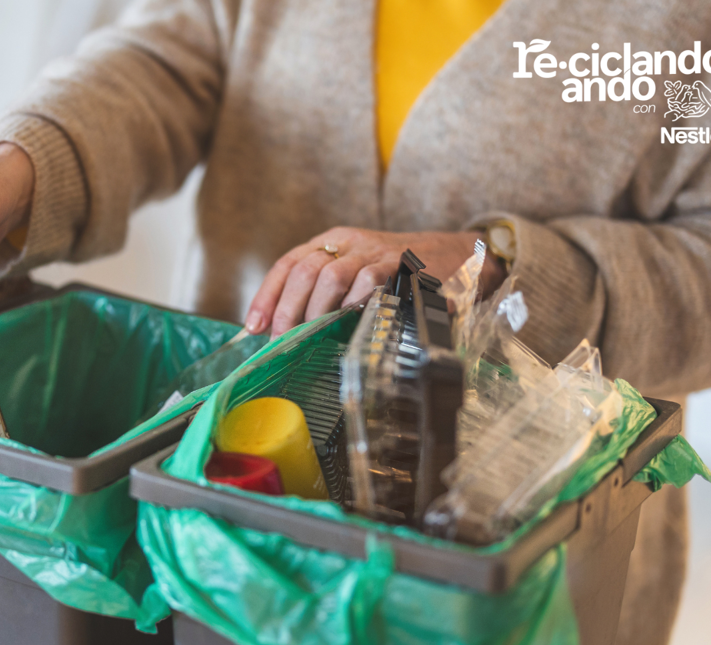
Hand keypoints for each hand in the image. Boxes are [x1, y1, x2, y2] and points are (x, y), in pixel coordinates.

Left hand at [245, 227, 506, 336]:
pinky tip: (349, 320)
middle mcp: (348, 242)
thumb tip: (284, 332)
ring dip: (316, 309)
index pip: (288, 263)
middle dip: (287, 308)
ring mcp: (374, 251)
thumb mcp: (357, 273)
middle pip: (303, 269)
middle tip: (282, 338)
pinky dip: (354, 302)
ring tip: (312, 334)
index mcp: (332, 241)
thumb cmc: (398, 273)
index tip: (254, 326)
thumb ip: (325, 294)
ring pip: (330, 274)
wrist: (456, 255)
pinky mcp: (400, 264)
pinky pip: (369, 279)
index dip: (267, 295)